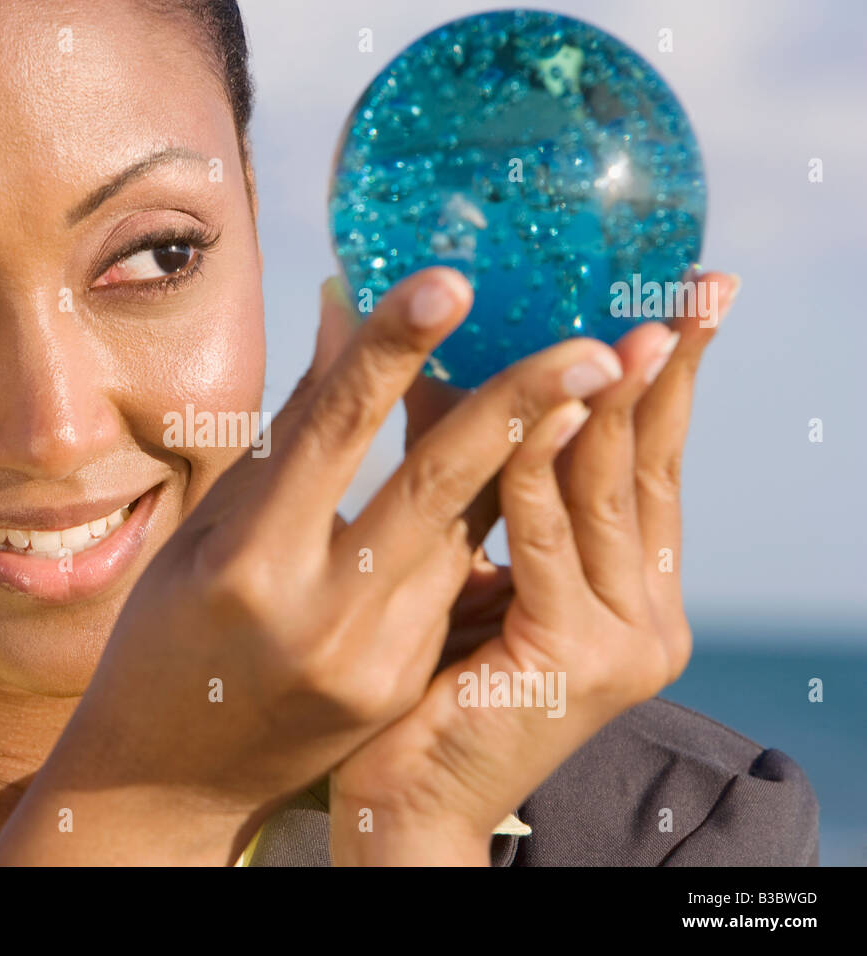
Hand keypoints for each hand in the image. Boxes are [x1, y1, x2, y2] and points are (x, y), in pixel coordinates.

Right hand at [0, 266, 627, 864]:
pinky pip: (461, 578)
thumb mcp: (210, 530)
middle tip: (598, 340)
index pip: (333, 431)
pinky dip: (495, 513)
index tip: (452, 282)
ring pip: (470, 530)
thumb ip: (288, 430)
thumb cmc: (170, 636)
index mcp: (249, 563)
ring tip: (591, 382)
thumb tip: (340, 313)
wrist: (178, 776)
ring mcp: (375, 660)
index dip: (393, 350)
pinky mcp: (407, 681)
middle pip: (436, 485)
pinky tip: (536, 457)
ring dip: (535, 453)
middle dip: (523, 404)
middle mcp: (321, 616)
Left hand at [329, 272, 739, 864]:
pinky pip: (550, 536)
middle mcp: (644, 615)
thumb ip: (470, 479)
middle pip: (655, 464)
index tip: (680, 302)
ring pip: (610, 489)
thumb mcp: (461, 558)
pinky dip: (545, 461)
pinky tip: (546, 397)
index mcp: (626, 590)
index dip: (666, 381)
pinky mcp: (574, 659)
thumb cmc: (423, 680)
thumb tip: (433, 366)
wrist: (403, 799)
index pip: (652, 465)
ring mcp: (621, 641)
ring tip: (611, 317)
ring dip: (606, 395)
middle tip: (688, 287)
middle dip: (667, 368)